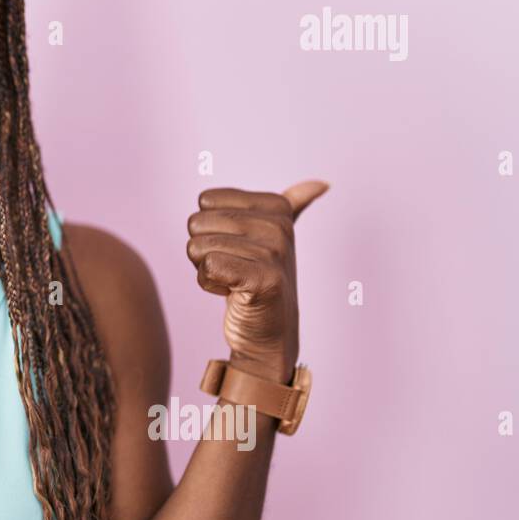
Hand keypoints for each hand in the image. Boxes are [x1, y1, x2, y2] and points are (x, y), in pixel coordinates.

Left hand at [186, 180, 328, 382]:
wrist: (269, 335)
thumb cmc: (260, 283)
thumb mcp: (273, 240)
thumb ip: (292, 208)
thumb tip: (321, 184)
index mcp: (277, 207)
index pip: (206, 201)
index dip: (210, 228)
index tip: (237, 249)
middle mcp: (279, 226)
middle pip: (197, 223)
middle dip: (204, 250)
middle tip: (233, 269)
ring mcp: (275, 252)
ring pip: (198, 247)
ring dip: (206, 270)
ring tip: (235, 281)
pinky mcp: (264, 279)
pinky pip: (207, 268)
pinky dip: (210, 285)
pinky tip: (233, 293)